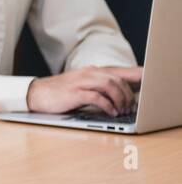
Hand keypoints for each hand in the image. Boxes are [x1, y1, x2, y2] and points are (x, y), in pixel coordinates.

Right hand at [26, 66, 142, 116]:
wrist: (35, 94)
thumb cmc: (60, 93)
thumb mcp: (82, 86)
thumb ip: (99, 87)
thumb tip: (121, 97)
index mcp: (91, 71)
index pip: (119, 71)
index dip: (136, 76)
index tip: (147, 83)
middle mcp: (88, 73)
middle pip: (117, 79)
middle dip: (128, 94)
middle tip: (130, 108)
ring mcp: (81, 82)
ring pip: (110, 85)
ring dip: (119, 99)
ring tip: (121, 111)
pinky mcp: (74, 93)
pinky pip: (97, 97)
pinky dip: (107, 105)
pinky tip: (110, 112)